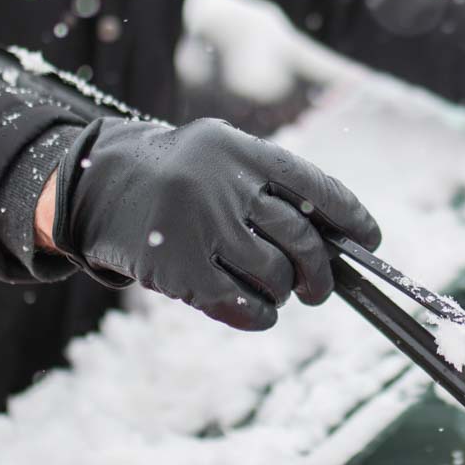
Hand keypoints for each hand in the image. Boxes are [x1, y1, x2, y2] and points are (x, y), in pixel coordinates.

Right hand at [57, 118, 380, 330]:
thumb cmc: (175, 180)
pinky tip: (260, 312)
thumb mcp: (219, 159)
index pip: (313, 185)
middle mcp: (222, 184)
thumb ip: (268, 187)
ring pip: (275, 275)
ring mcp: (199, 227)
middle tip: (318, 289)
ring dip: (284, 292)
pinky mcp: (178, 269)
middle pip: (301, 239)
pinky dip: (260, 315)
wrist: (95, 187)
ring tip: (275, 292)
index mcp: (239, 150)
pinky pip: (241, 304)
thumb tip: (336, 238)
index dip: (349, 217)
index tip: (369, 242)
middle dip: (321, 272)